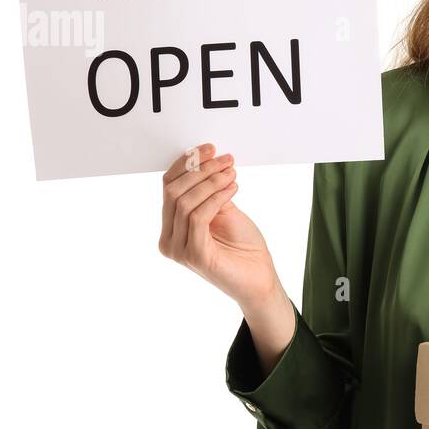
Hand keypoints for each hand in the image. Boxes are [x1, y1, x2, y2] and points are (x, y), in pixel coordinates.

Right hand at [159, 141, 280, 309]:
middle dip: (200, 170)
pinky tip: (233, 188)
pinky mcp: (195, 256)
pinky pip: (199, 217)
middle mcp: (169, 240)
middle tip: (225, 159)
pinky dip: (216, 197)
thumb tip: (205, 161)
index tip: (209, 149)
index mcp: (171, 227)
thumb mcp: (223, 210)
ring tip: (232, 173)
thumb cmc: (243, 247)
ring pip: (185, 202)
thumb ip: (209, 191)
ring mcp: (179, 250)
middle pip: (173, 192)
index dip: (186, 164)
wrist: (260, 279)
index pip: (168, 186)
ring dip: (211, 182)